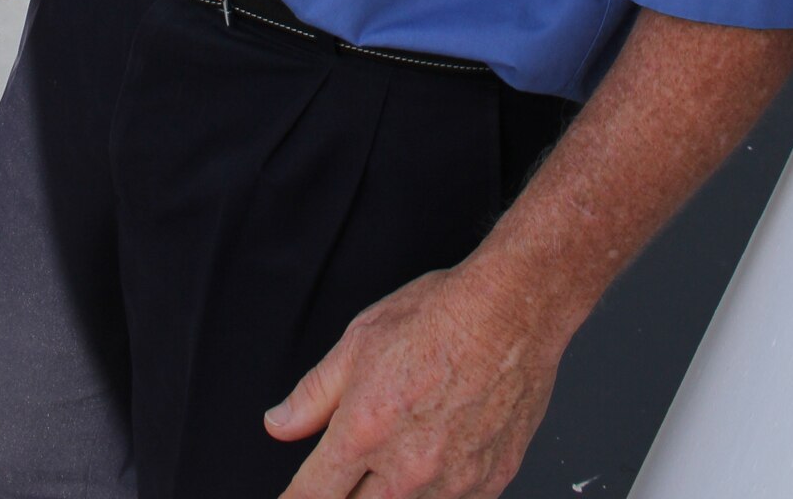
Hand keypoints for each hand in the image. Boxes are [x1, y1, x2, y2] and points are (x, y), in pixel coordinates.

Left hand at [265, 265, 560, 498]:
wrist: (512, 311)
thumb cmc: (441, 316)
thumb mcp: (359, 340)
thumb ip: (314, 393)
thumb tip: (280, 424)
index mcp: (365, 432)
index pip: (313, 494)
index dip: (297, 498)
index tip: (296, 496)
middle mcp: (407, 469)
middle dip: (348, 495)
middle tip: (353, 472)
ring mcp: (452, 483)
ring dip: (393, 494)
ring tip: (403, 457)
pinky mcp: (490, 483)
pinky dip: (439, 493)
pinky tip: (439, 463)